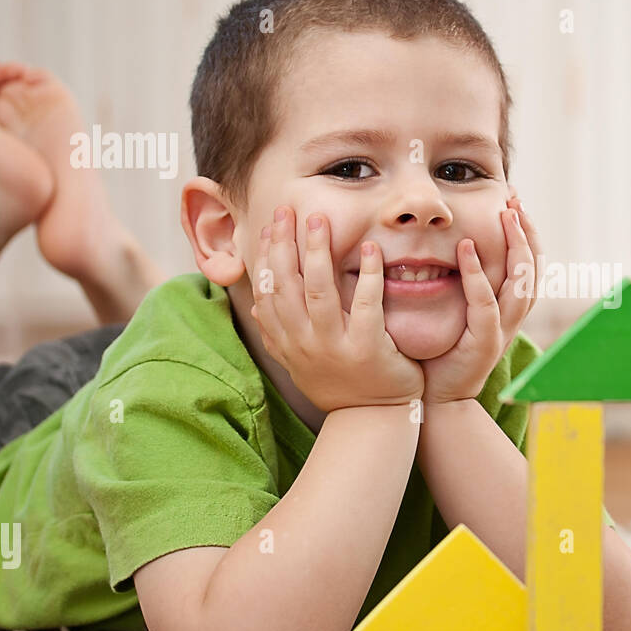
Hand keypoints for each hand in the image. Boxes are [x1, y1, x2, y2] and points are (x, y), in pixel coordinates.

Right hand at [251, 205, 423, 411]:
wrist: (372, 420)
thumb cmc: (340, 385)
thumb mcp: (300, 361)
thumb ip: (278, 332)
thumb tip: (258, 302)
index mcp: (286, 342)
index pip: (267, 291)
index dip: (265, 257)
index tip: (268, 227)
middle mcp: (303, 343)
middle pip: (286, 284)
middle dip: (284, 244)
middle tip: (288, 210)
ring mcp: (333, 346)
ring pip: (319, 290)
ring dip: (318, 252)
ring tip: (320, 221)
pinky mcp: (367, 348)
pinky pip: (366, 303)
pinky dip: (368, 274)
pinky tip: (372, 250)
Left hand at [420, 197, 540, 403]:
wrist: (437, 399)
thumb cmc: (439, 353)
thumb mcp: (455, 311)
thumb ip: (458, 282)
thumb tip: (443, 243)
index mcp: (508, 309)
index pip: (528, 264)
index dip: (526, 233)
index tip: (514, 202)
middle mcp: (511, 318)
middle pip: (534, 268)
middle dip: (527, 230)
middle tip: (515, 200)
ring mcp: (502, 330)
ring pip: (521, 282)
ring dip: (515, 245)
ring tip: (505, 214)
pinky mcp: (485, 343)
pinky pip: (486, 304)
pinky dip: (478, 275)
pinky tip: (467, 249)